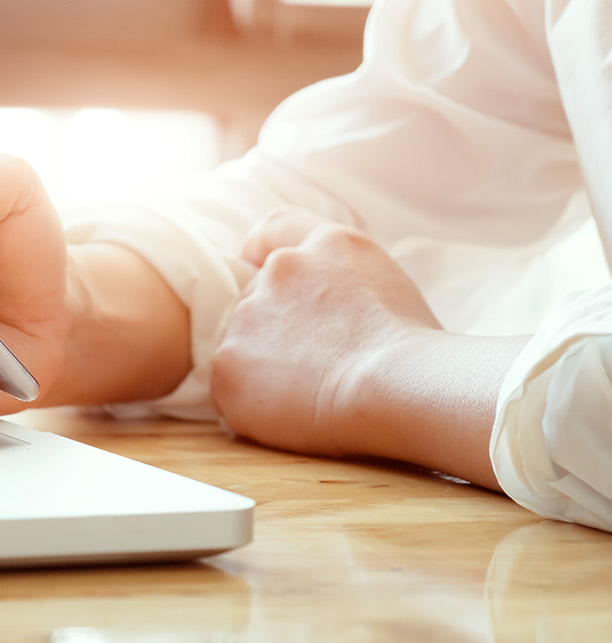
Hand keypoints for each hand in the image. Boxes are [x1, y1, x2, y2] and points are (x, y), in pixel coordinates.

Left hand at [210, 207, 443, 456]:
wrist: (398, 386)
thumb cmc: (416, 351)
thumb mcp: (391, 286)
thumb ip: (344, 278)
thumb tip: (322, 301)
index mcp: (326, 246)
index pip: (275, 228)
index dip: (262, 250)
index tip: (258, 270)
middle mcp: (280, 270)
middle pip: (257, 296)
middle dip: (274, 327)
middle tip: (312, 364)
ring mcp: (247, 316)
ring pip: (242, 342)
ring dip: (263, 365)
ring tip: (308, 393)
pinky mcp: (227, 365)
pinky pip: (230, 387)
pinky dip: (252, 404)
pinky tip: (289, 414)